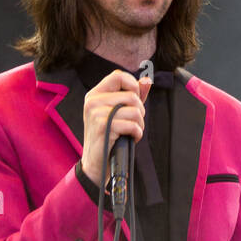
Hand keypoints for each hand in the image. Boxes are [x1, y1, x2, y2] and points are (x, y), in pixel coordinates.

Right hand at [81, 70, 151, 188]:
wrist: (95, 164)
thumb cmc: (108, 138)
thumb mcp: (117, 114)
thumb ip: (131, 96)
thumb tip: (147, 80)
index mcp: (95, 94)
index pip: (118, 75)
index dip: (133, 85)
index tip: (136, 100)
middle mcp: (93, 101)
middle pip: (131, 95)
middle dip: (140, 111)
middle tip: (135, 123)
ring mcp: (96, 113)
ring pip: (134, 110)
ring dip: (140, 124)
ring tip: (132, 132)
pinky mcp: (102, 126)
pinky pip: (132, 124)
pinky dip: (137, 133)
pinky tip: (131, 138)